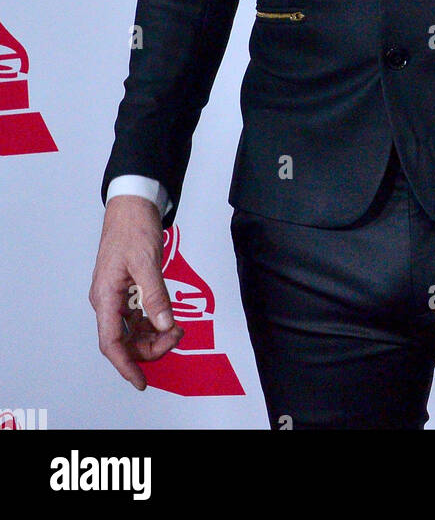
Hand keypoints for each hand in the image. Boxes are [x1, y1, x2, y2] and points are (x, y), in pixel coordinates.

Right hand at [89, 195, 183, 389]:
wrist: (132, 205)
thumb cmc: (132, 228)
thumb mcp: (146, 262)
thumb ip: (155, 295)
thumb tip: (164, 324)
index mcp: (105, 296)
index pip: (111, 342)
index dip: (126, 365)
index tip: (141, 381)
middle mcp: (107, 300)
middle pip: (124, 341)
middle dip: (150, 347)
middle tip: (176, 337)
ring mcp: (116, 296)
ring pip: (132, 331)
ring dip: (153, 336)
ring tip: (177, 328)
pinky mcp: (127, 290)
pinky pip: (137, 317)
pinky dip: (153, 322)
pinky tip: (168, 320)